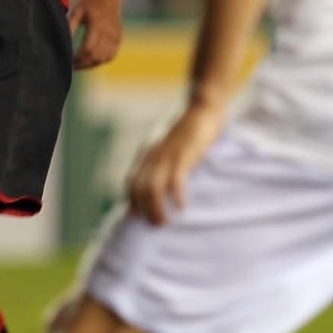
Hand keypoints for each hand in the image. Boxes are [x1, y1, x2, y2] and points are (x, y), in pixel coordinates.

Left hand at [69, 0, 125, 69]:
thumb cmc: (89, 0)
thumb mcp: (76, 11)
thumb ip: (70, 28)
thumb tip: (63, 44)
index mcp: (97, 26)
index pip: (87, 49)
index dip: (77, 59)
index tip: (68, 61)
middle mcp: (109, 33)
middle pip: (96, 57)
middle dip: (83, 64)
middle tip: (72, 66)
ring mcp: (115, 36)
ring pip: (104, 58)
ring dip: (92, 64)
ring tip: (80, 65)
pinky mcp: (119, 37)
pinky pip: (111, 55)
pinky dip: (101, 61)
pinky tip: (92, 60)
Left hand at [126, 100, 226, 225]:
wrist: (202, 107)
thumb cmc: (189, 130)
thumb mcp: (169, 147)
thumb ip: (162, 162)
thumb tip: (159, 184)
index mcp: (147, 154)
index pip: (131, 182)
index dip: (132, 201)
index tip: (138, 217)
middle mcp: (152, 155)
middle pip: (139, 189)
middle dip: (144, 210)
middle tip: (156, 225)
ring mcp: (167, 154)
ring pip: (153, 188)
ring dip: (156, 208)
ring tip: (164, 222)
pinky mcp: (183, 153)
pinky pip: (175, 179)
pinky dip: (177, 196)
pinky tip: (182, 207)